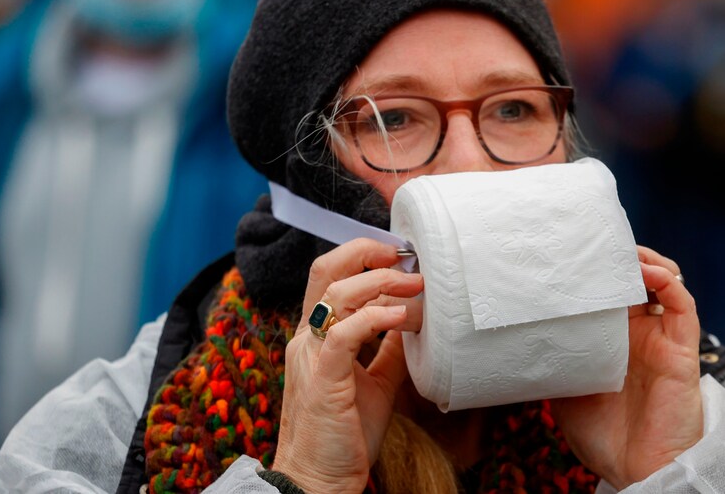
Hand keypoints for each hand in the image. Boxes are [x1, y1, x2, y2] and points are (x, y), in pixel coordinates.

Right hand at [272, 239, 423, 491]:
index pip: (330, 278)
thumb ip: (387, 349)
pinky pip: (345, 334)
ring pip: (336, 295)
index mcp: (316, 338)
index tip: (401, 257)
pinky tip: (403, 317)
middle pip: (326, 271)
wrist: (319, 480)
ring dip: (381, 282)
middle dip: (366, 253)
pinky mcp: (324, 379)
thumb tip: (410, 319)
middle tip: (406, 256)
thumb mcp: (374, 382)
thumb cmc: (344, 436)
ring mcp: (312, 357)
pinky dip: (375, 317)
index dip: (363, 257)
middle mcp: (308, 340)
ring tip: (415, 286)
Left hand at [550, 245, 702, 488]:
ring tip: (620, 250)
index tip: (567, 250)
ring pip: (662, 280)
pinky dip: (668, 280)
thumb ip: (555, 356)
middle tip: (590, 241)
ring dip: (643, 259)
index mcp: (613, 338)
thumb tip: (522, 330)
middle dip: (615, 254)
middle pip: (633, 277)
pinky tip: (648, 271)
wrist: (637, 470)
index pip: (607, 290)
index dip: (593, 268)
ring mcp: (662, 337)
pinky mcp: (682, 347)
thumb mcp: (565, 389)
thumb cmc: (604, 436)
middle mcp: (639, 332)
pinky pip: (682, 304)